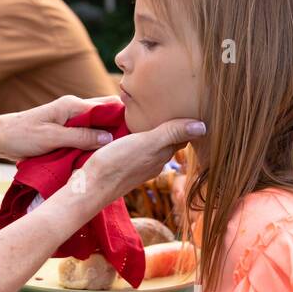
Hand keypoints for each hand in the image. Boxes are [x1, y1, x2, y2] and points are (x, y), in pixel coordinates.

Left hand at [0, 94, 126, 160]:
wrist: (0, 138)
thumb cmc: (23, 135)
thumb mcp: (53, 138)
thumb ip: (80, 137)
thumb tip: (109, 138)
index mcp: (73, 105)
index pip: (108, 106)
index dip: (125, 116)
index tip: (142, 130)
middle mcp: (74, 110)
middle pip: (105, 115)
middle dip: (121, 127)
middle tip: (138, 144)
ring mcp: (70, 120)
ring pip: (97, 127)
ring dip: (108, 137)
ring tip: (126, 152)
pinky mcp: (65, 131)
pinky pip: (86, 135)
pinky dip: (95, 143)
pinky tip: (105, 155)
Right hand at [79, 117, 206, 203]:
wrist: (89, 187)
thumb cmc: (117, 163)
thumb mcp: (147, 144)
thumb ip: (172, 133)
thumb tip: (203, 126)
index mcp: (162, 155)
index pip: (182, 136)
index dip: (186, 122)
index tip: (190, 105)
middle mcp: (153, 161)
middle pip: (168, 140)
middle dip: (172, 125)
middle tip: (174, 104)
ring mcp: (137, 165)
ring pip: (152, 145)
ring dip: (154, 131)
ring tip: (152, 112)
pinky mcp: (123, 166)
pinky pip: (136, 148)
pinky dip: (139, 137)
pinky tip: (131, 129)